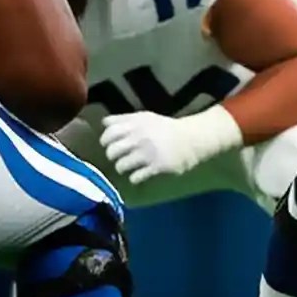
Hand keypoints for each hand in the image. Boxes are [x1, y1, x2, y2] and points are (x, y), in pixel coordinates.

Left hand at [99, 106, 242, 183]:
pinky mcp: (157, 166)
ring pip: (121, 166)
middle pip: (112, 151)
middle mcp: (140, 138)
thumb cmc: (166, 128)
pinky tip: (140, 174)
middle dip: (113, 156)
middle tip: (120, 157)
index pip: (109, 133)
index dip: (106, 141)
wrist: (193, 138)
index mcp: (136, 124)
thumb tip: (103, 123)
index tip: (109, 145)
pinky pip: (136, 177)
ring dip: (122, 168)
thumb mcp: (146, 118)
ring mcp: (148, 153)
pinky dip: (135, 178)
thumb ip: (124, 119)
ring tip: (130, 167)